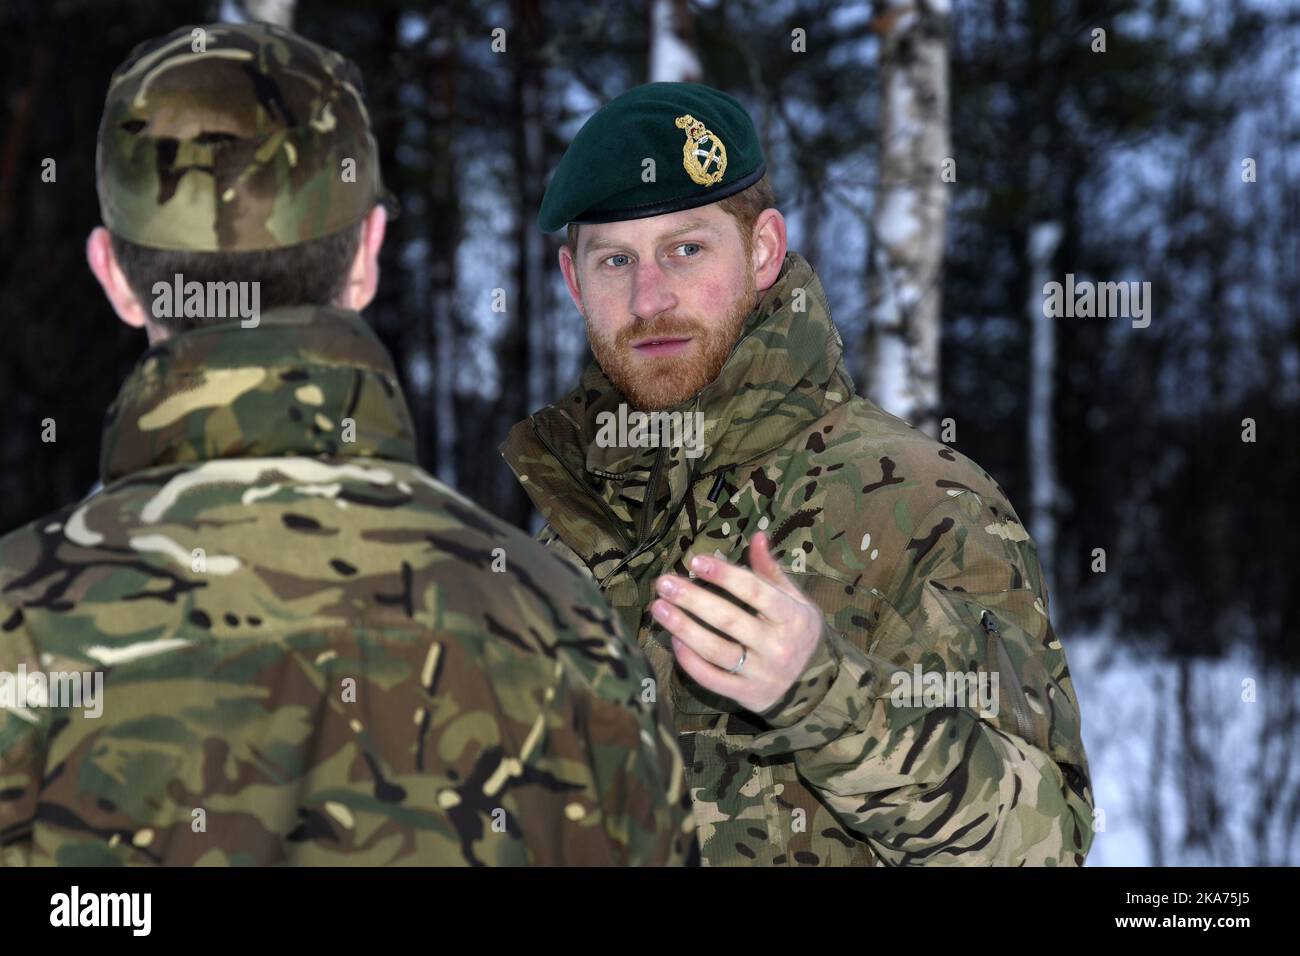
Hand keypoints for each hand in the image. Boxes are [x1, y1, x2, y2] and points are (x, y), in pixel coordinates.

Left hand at [651, 532, 823, 713]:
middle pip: (729, 619)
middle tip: (664, 583)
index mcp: (792, 617)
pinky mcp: (746, 695)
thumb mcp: (795, 600)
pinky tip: (673, 640)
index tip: (695, 561)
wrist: (814, 684)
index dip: (724, 575)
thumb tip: (757, 536)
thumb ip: (772, 571)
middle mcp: (777, 646)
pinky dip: (690, 660)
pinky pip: (712, 678)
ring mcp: (761, 673)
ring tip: (659, 608)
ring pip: (716, 650)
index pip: (755, 592)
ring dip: (683, 628)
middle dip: (692, 600)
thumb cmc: (798, 631)